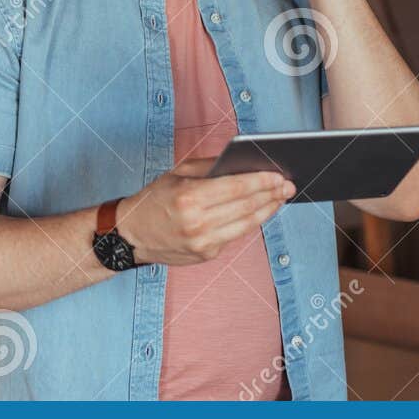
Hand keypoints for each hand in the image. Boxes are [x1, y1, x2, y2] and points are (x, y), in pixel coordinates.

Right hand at [113, 158, 293, 265]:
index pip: (236, 187)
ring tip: (279, 199)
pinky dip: (250, 222)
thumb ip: (211, 167)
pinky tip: (260, 212)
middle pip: (246, 206)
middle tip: (287, 186)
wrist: (132, 234)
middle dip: (270, 195)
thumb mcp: (177, 174)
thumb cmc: (154, 199)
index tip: (277, 175)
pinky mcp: (207, 254)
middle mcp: (198, 222)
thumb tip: (244, 163)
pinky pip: (235, 235)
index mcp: (189, 197)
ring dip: (267, 210)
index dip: (260, 181)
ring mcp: (204, 242)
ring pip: (247, 224)